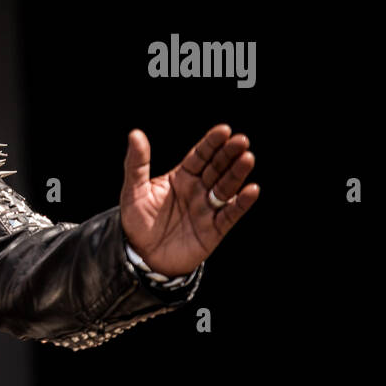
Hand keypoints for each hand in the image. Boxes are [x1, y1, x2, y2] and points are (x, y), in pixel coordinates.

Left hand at [120, 124, 258, 276]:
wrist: (141, 255)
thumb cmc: (136, 220)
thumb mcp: (134, 190)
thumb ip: (137, 163)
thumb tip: (135, 134)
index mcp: (182, 177)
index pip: (200, 156)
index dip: (211, 143)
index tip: (223, 130)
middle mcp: (198, 189)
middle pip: (217, 168)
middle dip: (229, 154)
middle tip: (241, 141)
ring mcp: (208, 208)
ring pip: (227, 187)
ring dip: (238, 173)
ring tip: (248, 158)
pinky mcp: (215, 229)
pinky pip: (231, 214)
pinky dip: (242, 203)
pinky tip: (251, 190)